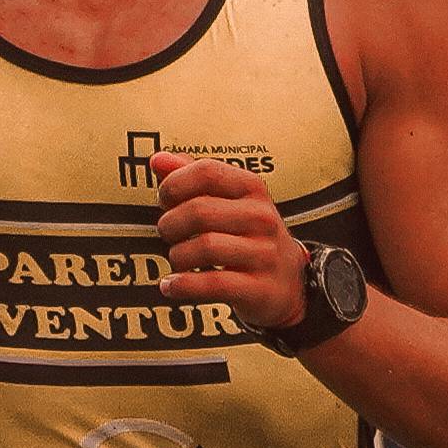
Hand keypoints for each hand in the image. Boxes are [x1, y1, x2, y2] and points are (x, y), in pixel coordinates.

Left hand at [154, 152, 305, 330]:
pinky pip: (213, 284)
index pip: (206, 172)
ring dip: (177, 256)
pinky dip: (183, 285)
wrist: (288, 281)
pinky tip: (172, 285)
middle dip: (170, 224)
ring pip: (204, 247)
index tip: (165, 199)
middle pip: (199, 211)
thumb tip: (159, 160)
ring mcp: (263, 253)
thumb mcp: (230, 200)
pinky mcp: (259, 287)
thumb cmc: (251, 237)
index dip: (174, 184)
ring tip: (178, 259)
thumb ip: (194, 178)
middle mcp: (260, 217)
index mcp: (251, 188)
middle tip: (169, 234)